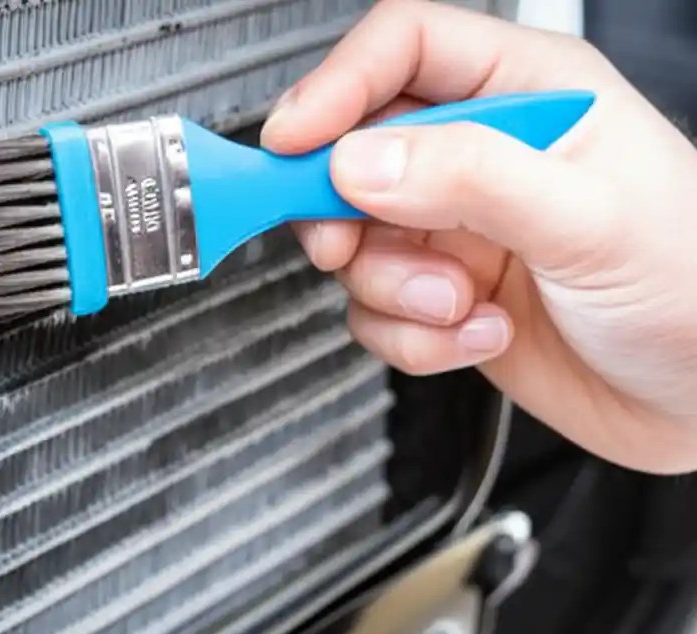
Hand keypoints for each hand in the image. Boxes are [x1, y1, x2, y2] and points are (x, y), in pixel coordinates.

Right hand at [261, 0, 696, 474]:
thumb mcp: (588, 218)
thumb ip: (470, 178)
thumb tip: (360, 161)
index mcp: (527, 93)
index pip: (402, 49)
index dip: (336, 88)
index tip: (291, 144)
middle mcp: (481, 154)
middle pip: (351, 149)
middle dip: (342, 209)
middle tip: (346, 241)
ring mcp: (457, 227)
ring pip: (355, 241)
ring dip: (395, 288)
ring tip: (460, 302)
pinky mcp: (443, 294)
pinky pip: (375, 310)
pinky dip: (412, 336)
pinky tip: (477, 334)